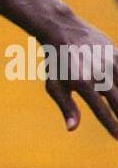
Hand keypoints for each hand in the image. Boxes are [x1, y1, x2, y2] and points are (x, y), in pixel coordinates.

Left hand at [40, 12, 117, 137]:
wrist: (62, 30)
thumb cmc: (56, 64)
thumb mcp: (55, 86)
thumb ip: (67, 107)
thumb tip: (72, 128)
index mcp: (82, 83)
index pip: (101, 110)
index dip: (110, 125)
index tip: (117, 137)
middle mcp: (99, 72)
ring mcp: (109, 61)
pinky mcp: (115, 52)